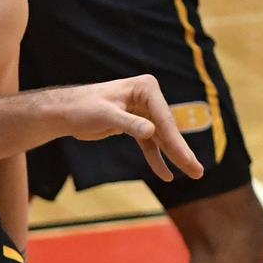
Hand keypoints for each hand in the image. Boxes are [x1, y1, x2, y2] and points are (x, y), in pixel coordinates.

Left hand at [58, 75, 202, 181]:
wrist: (64, 111)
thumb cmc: (81, 107)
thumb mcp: (104, 115)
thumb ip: (128, 123)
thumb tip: (151, 131)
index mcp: (145, 88)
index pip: (164, 117)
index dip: (175, 141)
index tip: (185, 160)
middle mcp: (148, 97)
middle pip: (168, 128)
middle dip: (181, 151)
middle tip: (198, 172)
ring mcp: (143, 111)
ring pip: (162, 138)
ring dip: (174, 157)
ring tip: (193, 174)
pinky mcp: (136, 125)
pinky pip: (150, 144)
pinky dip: (157, 158)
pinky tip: (165, 174)